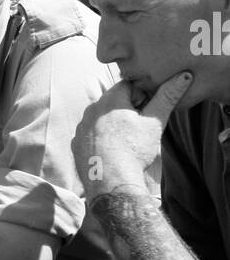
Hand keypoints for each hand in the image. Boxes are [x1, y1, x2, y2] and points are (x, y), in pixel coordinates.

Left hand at [73, 72, 191, 198]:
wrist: (112, 183)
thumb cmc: (135, 151)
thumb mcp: (155, 122)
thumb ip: (167, 97)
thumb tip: (183, 76)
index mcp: (110, 100)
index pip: (128, 85)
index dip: (141, 96)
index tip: (147, 111)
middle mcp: (91, 110)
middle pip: (113, 102)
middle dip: (126, 110)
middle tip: (138, 128)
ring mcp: (81, 127)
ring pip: (101, 118)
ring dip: (113, 124)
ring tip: (126, 142)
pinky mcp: (76, 144)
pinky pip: (90, 135)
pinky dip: (101, 139)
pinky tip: (112, 150)